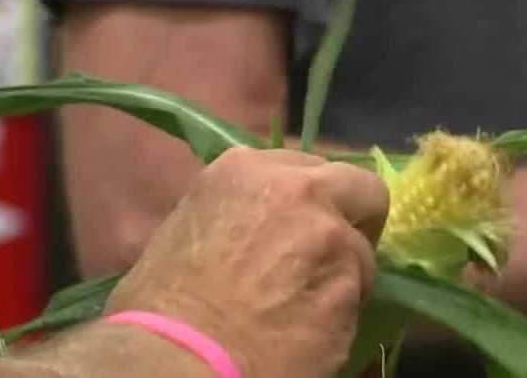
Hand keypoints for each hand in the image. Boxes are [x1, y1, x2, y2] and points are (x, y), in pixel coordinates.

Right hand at [106, 148, 388, 377]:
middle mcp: (298, 190)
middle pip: (361, 188)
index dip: (313, 202)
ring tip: (305, 307)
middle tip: (330, 257)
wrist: (177, 361)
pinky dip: (342, 313)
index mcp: (247, 170)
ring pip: (363, 251)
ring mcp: (330, 235)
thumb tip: (263, 227)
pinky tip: (308, 331)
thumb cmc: (163, 304)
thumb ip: (241, 211)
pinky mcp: (350, 284)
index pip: (310, 169)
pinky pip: (359, 296)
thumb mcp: (191, 226)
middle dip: (353, 220)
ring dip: (344, 276)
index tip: (303, 229)